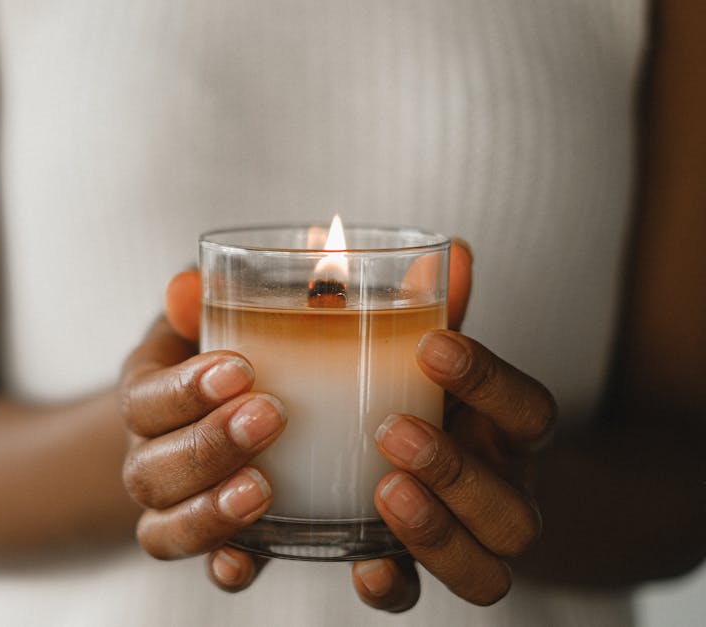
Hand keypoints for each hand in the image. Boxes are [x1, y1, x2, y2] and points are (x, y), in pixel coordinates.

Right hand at [118, 270, 284, 590]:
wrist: (219, 415)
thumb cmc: (226, 354)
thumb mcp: (214, 316)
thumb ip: (206, 297)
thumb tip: (189, 283)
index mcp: (147, 395)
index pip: (142, 398)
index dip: (182, 390)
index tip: (239, 369)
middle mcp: (148, 457)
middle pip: (148, 470)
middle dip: (206, 446)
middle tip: (269, 416)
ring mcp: (175, 507)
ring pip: (162, 529)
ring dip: (210, 511)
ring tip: (264, 489)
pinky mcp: (214, 542)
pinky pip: (204, 567)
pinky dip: (225, 567)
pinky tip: (250, 560)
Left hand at [351, 329, 553, 609]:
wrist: (392, 464)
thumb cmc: (401, 391)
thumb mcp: (404, 347)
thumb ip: (420, 304)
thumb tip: (447, 246)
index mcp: (500, 431)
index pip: (532, 411)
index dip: (493, 382)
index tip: (434, 346)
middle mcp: (495, 492)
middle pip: (516, 510)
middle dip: (460, 472)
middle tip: (394, 432)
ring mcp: (458, 541)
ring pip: (486, 571)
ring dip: (435, 534)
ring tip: (382, 488)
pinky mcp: (406, 571)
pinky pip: (410, 595)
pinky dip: (388, 584)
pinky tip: (358, 567)